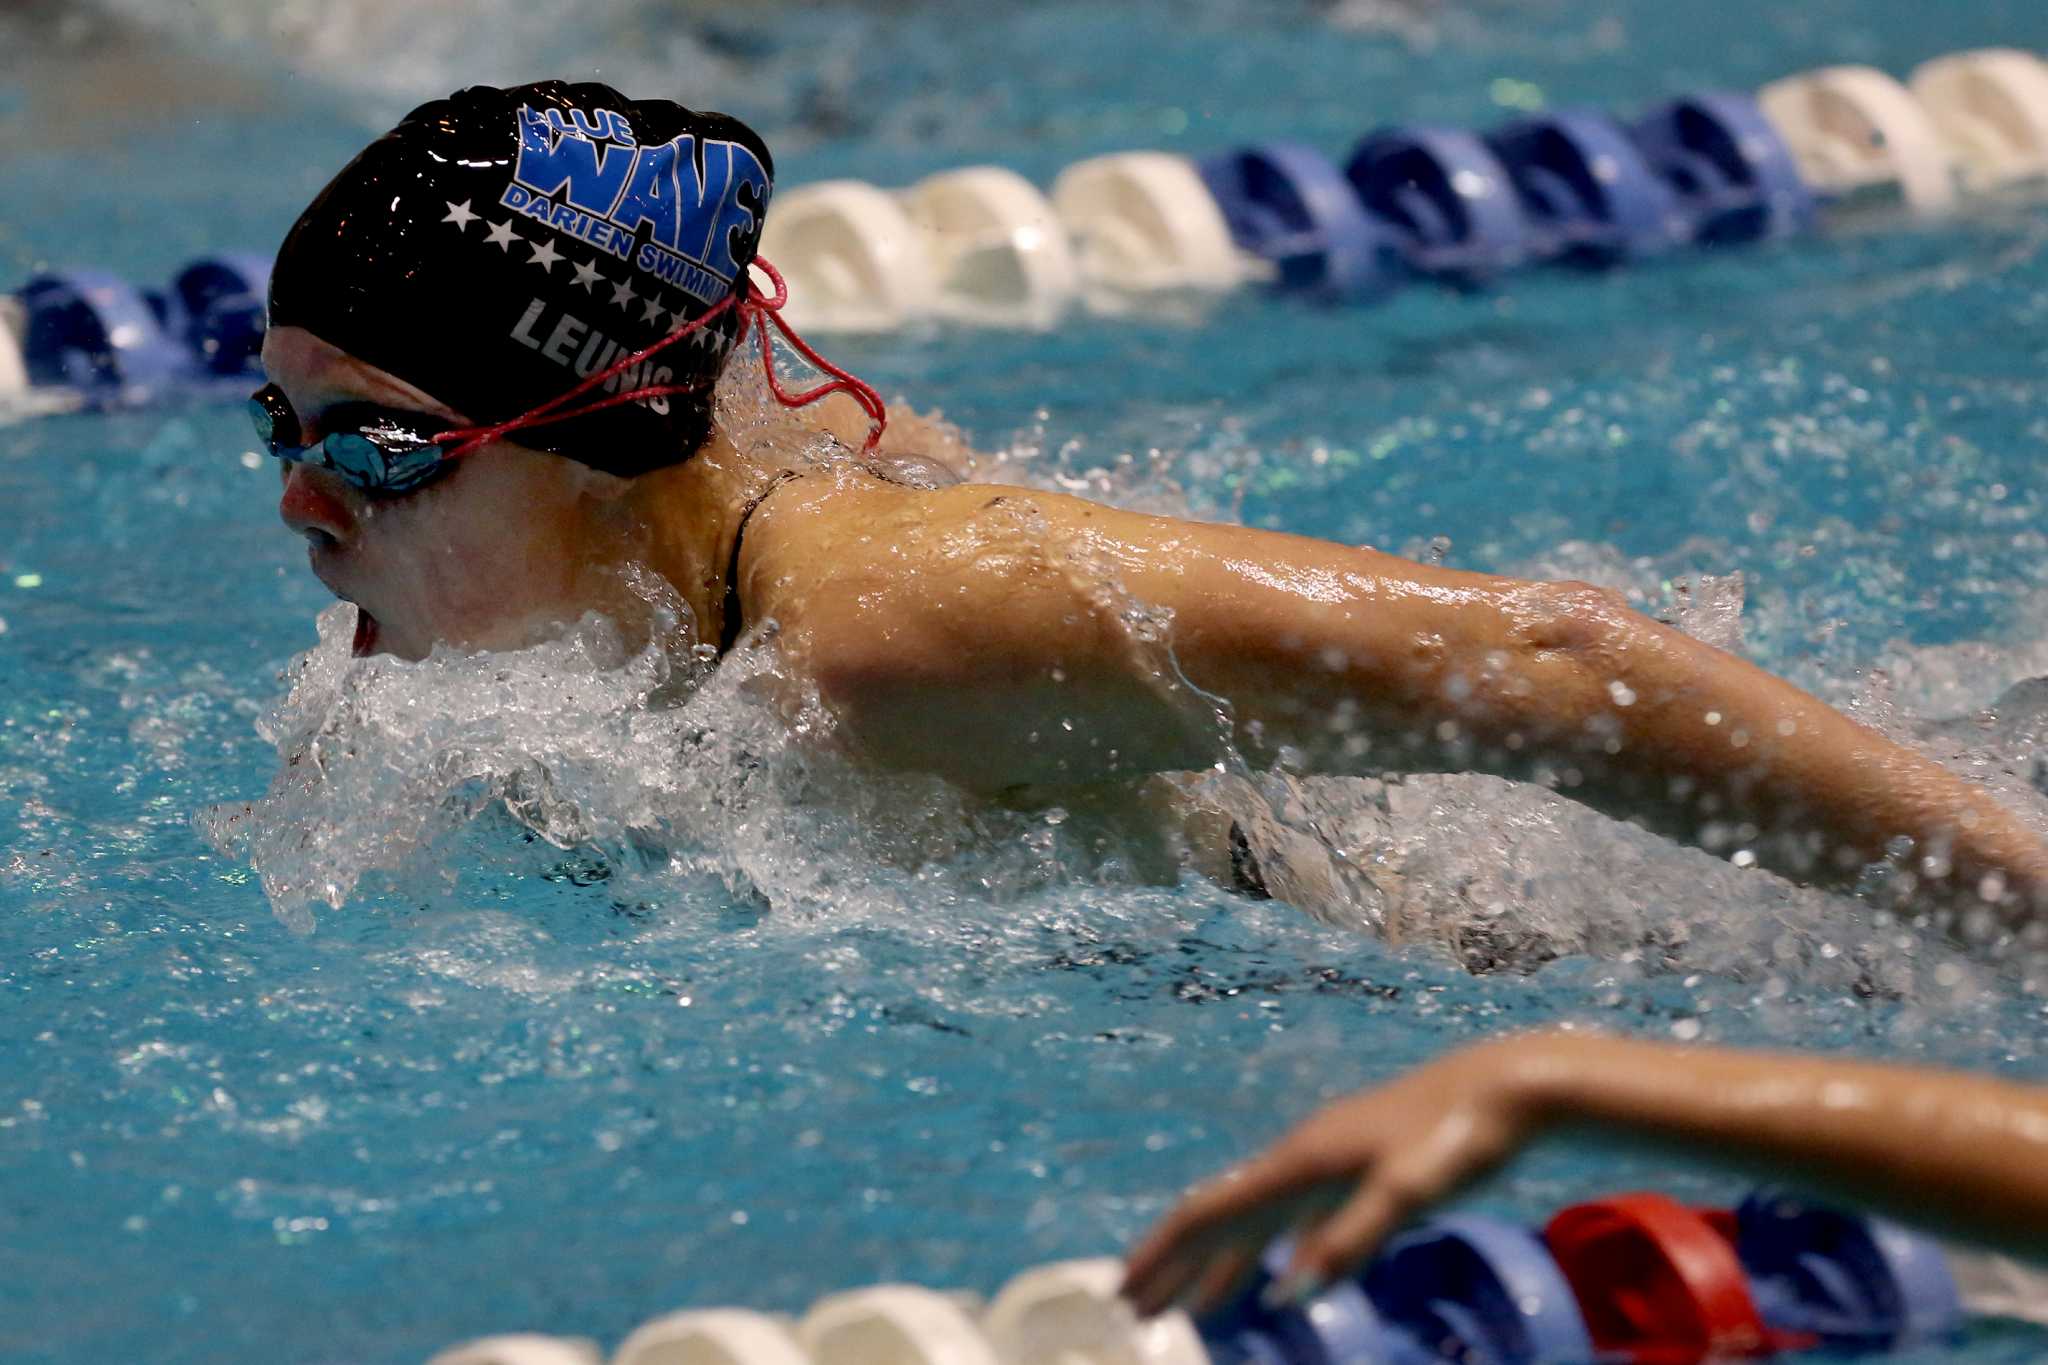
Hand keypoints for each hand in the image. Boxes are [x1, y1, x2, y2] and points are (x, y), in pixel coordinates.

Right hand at [1119, 1037, 1542, 1316]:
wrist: (1510, 1088)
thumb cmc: (1460, 1136)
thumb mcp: (1407, 1191)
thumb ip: (1351, 1239)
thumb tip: (1289, 1290)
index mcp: (1300, 1163)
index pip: (1211, 1210)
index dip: (1166, 1253)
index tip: (1127, 1292)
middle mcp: (1300, 1158)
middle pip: (1220, 1215)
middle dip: (1176, 1264)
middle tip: (1138, 1309)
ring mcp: (1327, 1161)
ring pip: (1253, 1219)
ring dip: (1216, 1263)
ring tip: (1191, 1306)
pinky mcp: (1356, 1167)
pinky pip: (1290, 1217)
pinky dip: (1265, 1251)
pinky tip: (1274, 1275)